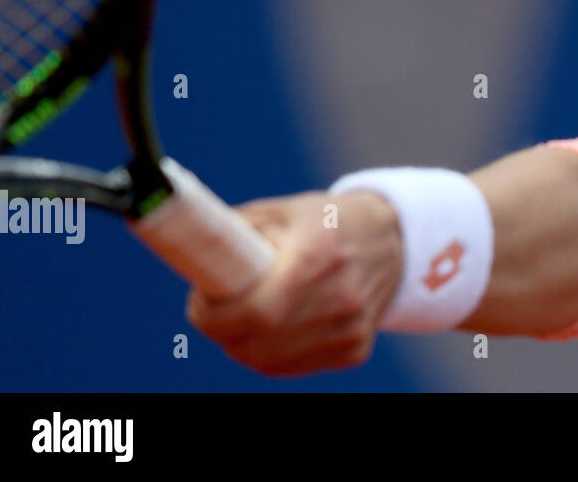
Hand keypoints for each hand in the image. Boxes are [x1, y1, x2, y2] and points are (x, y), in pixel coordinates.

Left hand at [186, 190, 402, 375]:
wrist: (392, 241)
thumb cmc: (325, 221)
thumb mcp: (282, 210)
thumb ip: (235, 231)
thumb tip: (184, 249)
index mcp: (317, 253)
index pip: (255, 309)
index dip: (215, 314)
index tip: (200, 301)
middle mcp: (339, 295)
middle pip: (257, 341)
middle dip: (220, 329)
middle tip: (211, 309)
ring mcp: (350, 328)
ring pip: (269, 361)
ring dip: (241, 344)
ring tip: (241, 315)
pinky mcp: (354, 349)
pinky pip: (291, 367)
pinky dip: (271, 352)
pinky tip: (273, 326)